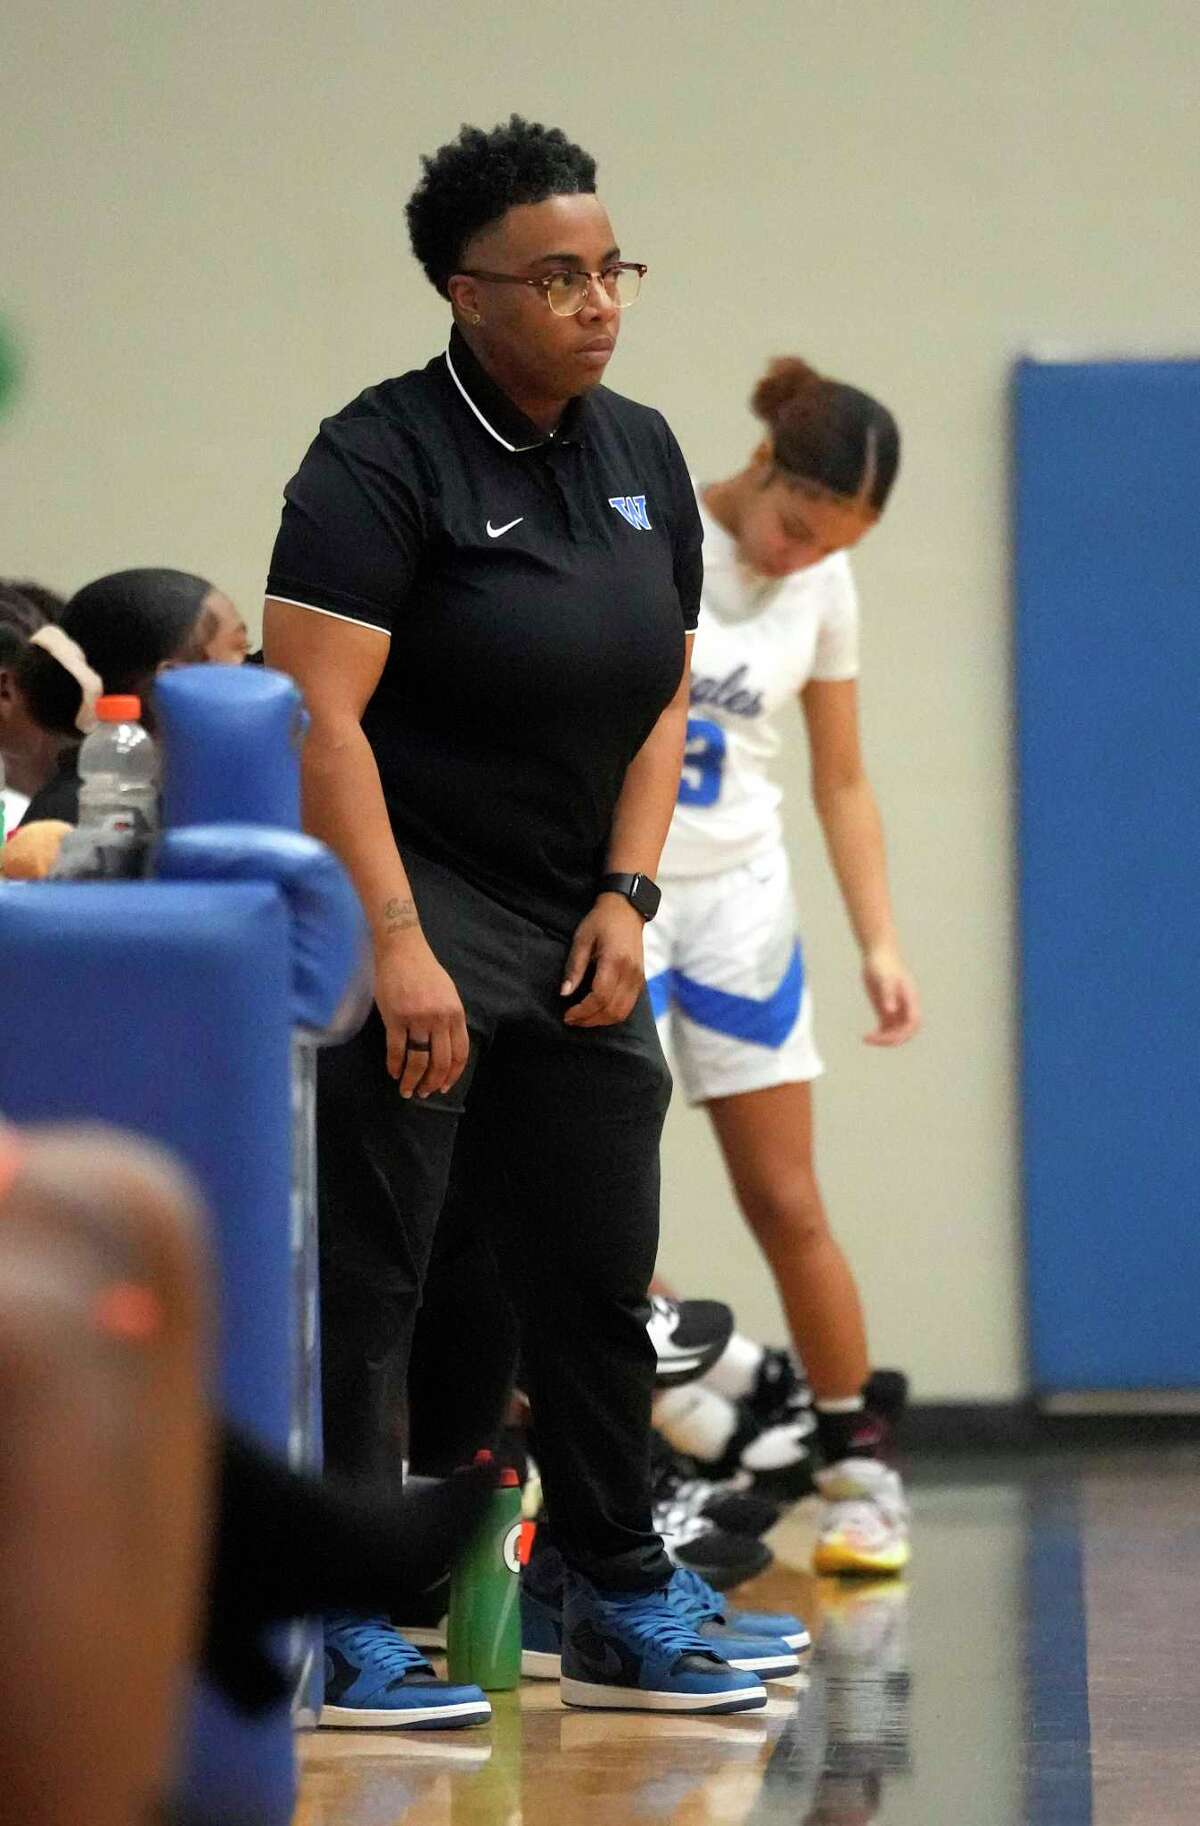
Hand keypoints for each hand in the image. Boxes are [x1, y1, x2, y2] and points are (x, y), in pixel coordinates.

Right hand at [374, 932, 469, 1098]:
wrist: (401, 949)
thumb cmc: (424, 970)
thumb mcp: (447, 993)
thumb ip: (450, 1018)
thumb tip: (447, 1046)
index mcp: (455, 1013)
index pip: (460, 1053)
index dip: (452, 1074)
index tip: (444, 1087)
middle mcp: (439, 1019)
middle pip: (440, 1062)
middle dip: (432, 1083)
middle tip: (424, 1094)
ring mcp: (417, 1019)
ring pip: (418, 1060)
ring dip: (413, 1080)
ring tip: (407, 1090)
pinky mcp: (395, 1017)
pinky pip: (396, 1050)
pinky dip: (394, 1066)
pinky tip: (393, 1073)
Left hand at [562, 895, 645, 1028]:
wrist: (627, 910)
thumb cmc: (601, 921)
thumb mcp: (582, 939)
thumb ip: (574, 967)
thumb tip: (565, 993)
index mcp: (615, 961)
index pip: (600, 996)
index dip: (583, 1011)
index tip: (567, 1015)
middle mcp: (630, 973)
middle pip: (612, 1009)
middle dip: (590, 1019)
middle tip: (572, 1020)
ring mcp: (638, 978)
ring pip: (622, 1012)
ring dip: (602, 1020)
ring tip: (584, 1019)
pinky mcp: (641, 980)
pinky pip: (629, 1006)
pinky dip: (613, 1014)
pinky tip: (598, 1012)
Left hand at [862, 945, 921, 1046]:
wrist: (878, 955)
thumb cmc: (882, 964)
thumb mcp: (884, 978)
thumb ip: (888, 994)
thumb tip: (891, 1011)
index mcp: (910, 999)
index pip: (913, 1022)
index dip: (903, 1033)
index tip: (885, 1036)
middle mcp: (906, 1006)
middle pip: (906, 1031)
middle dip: (892, 1039)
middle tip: (873, 1039)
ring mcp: (897, 1009)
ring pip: (896, 1032)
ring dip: (884, 1039)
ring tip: (867, 1038)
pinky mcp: (887, 1009)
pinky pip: (887, 1028)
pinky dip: (880, 1035)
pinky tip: (867, 1036)